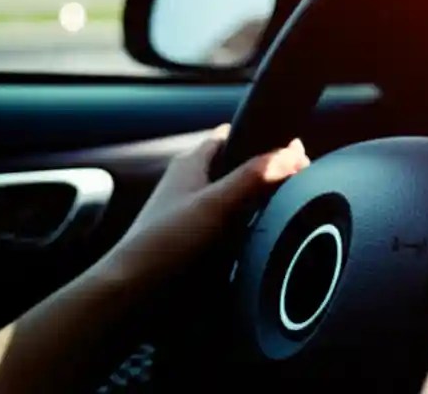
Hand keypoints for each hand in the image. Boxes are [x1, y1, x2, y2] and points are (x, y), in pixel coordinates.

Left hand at [99, 124, 309, 285]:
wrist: (132, 291)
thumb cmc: (164, 241)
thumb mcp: (215, 204)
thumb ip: (253, 177)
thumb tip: (292, 153)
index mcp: (191, 163)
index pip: (229, 136)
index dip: (258, 137)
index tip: (290, 147)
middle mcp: (189, 183)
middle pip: (234, 167)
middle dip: (262, 172)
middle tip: (295, 178)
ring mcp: (190, 211)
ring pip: (232, 197)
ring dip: (254, 201)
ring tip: (284, 206)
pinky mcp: (193, 238)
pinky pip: (227, 224)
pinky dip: (245, 226)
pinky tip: (260, 236)